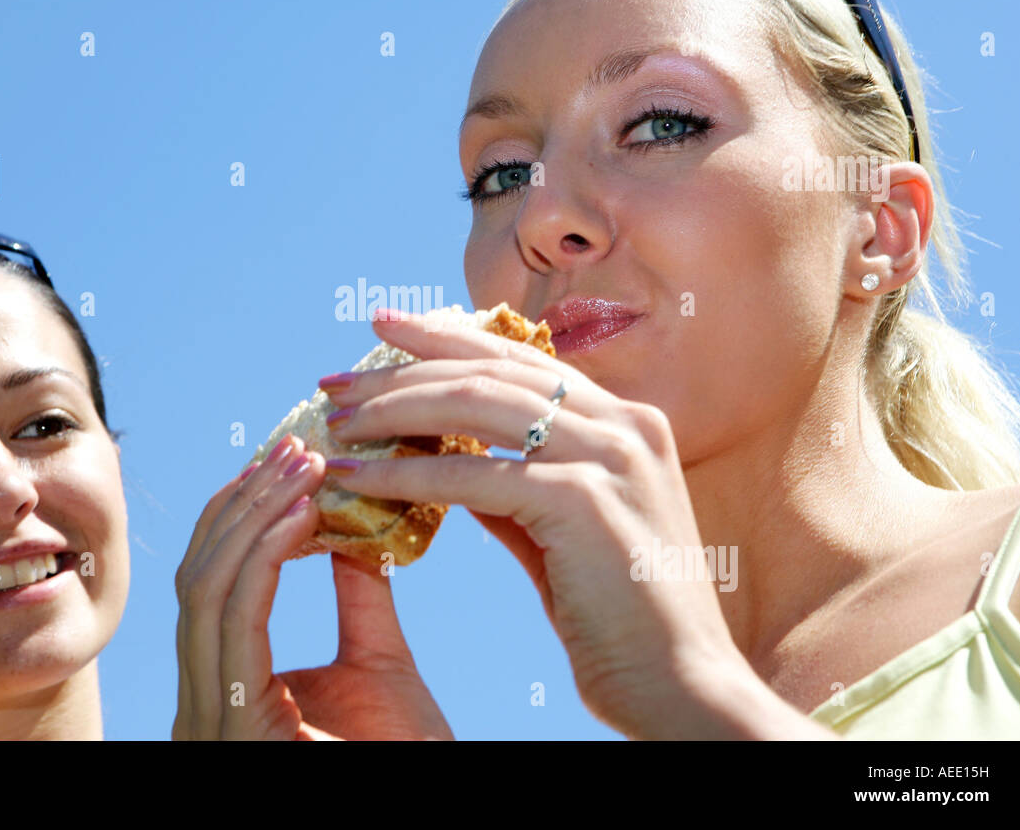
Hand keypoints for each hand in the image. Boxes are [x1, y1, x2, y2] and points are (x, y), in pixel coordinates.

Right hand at [173, 434, 452, 739]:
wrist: (431, 815)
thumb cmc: (404, 762)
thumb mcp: (380, 667)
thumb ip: (359, 600)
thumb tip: (352, 524)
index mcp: (231, 691)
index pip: (215, 584)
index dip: (243, 514)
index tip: (287, 460)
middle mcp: (207, 705)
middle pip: (201, 577)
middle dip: (243, 502)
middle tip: (291, 445)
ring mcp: (213, 721)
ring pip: (208, 591)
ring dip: (255, 515)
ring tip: (302, 463)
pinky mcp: (237, 730)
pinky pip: (235, 624)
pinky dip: (264, 559)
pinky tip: (300, 513)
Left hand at [318, 309, 751, 738]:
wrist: (684, 690)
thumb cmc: (624, 619)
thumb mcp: (566, 533)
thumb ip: (516, 489)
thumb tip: (451, 462)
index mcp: (626, 422)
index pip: (518, 360)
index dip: (445, 338)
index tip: (384, 329)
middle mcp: (624, 424)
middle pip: (489, 372)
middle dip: (401, 370)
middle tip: (335, 382)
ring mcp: (608, 457)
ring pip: (474, 406)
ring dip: (392, 412)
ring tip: (336, 424)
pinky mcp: (582, 501)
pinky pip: (470, 478)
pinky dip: (403, 475)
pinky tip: (355, 478)